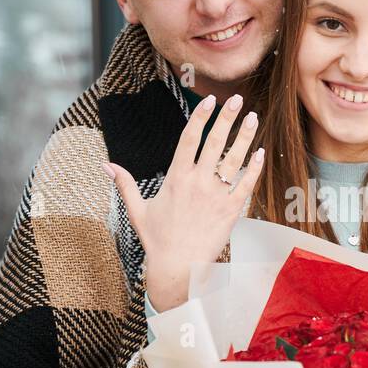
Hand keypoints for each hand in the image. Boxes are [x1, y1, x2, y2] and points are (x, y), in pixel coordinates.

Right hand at [102, 93, 263, 311]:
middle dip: (227, 118)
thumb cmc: (157, 240)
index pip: (189, 138)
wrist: (177, 268)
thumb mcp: (137, 210)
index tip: (208, 100)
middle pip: (214, 142)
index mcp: (175, 178)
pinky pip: (246, 186)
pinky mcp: (231, 211)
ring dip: (244, 137)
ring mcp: (216, 196)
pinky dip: (254, 169)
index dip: (200, 117)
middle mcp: (197, 182)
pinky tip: (261, 154)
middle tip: (238, 100)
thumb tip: (106, 166)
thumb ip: (124, 184)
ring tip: (253, 119)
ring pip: (233, 160)